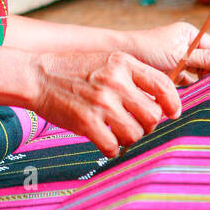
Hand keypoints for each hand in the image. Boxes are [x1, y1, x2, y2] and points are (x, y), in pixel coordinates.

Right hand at [32, 49, 181, 157]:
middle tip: (137, 125)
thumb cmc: (74, 70)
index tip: (172, 113)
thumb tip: (159, 103)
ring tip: (118, 133)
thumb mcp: (107, 61)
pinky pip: (113, 146)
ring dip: (130, 138)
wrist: (37, 76)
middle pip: (153, 115)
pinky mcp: (87, 122)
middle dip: (148, 125)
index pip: (163, 85)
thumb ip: (132, 76)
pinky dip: (112, 149)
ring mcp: (101, 102)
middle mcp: (115, 81)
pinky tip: (104, 142)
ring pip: (136, 134)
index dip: (173, 104)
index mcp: (123, 63)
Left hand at [116, 22, 209, 84]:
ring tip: (202, 93)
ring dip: (199, 83)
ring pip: (198, 74)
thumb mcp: (179, 55)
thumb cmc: (148, 50)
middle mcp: (186, 46)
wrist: (121, 59)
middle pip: (208, 62)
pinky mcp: (170, 74)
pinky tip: (190, 96)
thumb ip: (203, 58)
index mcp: (190, 35)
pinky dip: (189, 88)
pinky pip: (186, 82)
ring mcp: (178, 60)